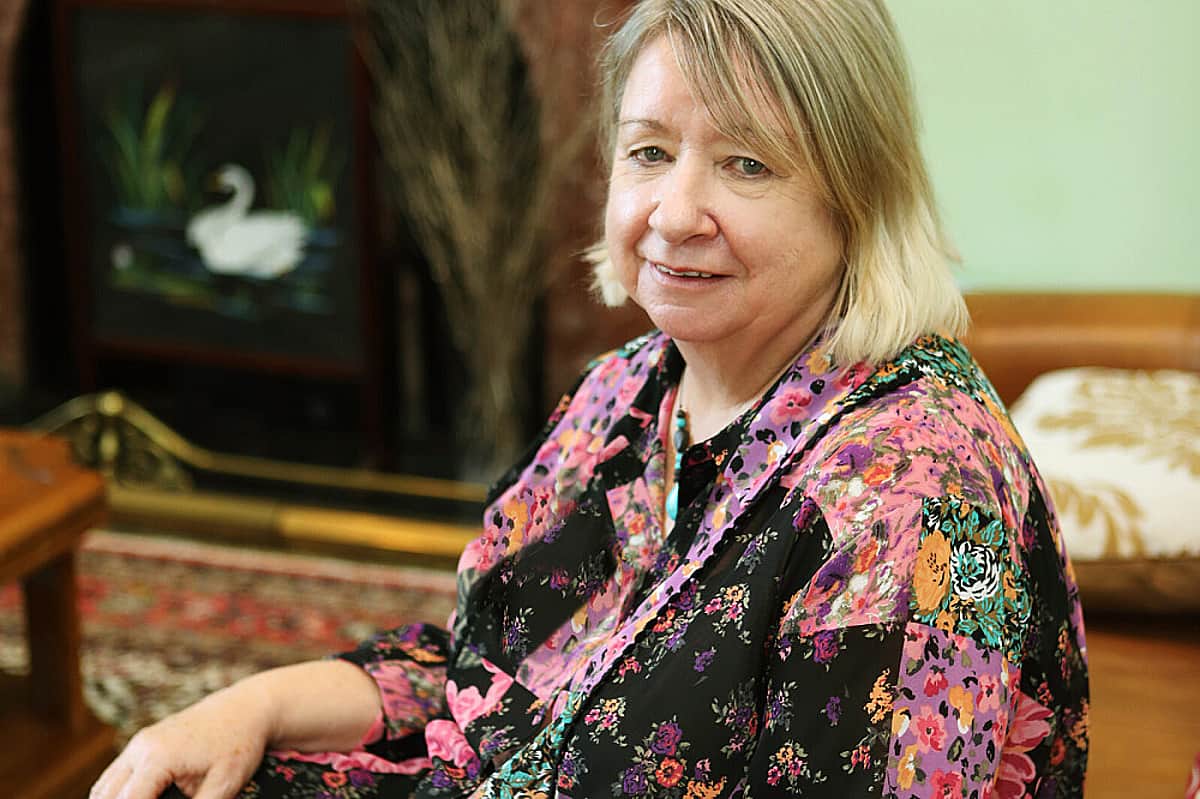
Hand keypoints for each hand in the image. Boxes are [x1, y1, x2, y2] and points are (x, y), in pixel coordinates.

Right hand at [89, 683, 270, 798]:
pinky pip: (115, 775)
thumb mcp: (224, 785)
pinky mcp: (143, 743)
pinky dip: (118, 794)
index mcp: (159, 757)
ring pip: (105, 787)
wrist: (246, 709)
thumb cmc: (239, 744)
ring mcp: (140, 743)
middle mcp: (142, 747)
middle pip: (108, 796)